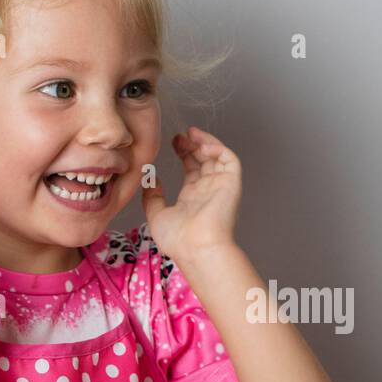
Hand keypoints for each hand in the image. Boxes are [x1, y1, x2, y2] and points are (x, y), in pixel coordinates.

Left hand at [141, 126, 240, 261]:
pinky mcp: (231, 183)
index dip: (184, 153)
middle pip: (204, 159)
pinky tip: (201, 144)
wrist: (197, 248)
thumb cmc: (178, 240)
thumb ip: (152, 197)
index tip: (173, 142)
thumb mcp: (156, 215)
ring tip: (191, 133)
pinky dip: (217, 147)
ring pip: (217, 156)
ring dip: (205, 141)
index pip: (192, 169)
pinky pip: (229, 159)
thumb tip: (150, 180)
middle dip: (192, 144)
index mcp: (192, 197)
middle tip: (180, 135)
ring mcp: (220, 186)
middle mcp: (208, 190)